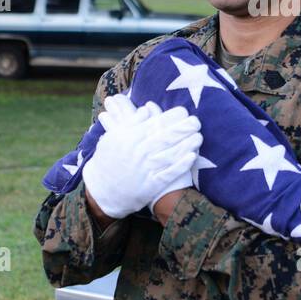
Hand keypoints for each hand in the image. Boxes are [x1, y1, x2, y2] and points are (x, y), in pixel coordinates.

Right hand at [82, 104, 201, 218]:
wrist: (101, 190)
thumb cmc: (107, 160)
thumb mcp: (112, 137)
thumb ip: (130, 122)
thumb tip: (147, 109)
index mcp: (130, 138)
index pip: (155, 123)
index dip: (172, 117)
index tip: (184, 111)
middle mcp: (139, 152)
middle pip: (166, 137)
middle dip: (184, 128)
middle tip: (196, 121)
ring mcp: (146, 169)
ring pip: (171, 154)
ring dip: (187, 145)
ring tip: (199, 136)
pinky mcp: (151, 185)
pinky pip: (169, 173)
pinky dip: (181, 165)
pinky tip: (192, 156)